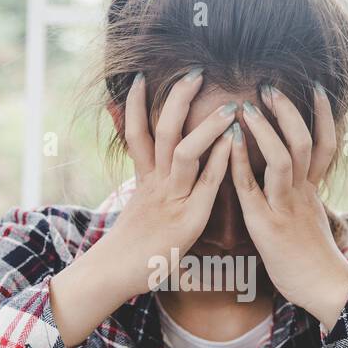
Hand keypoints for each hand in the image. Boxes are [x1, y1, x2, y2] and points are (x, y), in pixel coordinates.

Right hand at [50, 69, 236, 344]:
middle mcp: (155, 183)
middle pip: (160, 131)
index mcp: (143, 180)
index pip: (138, 132)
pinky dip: (219, 160)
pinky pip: (205, 184)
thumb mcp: (136, 213)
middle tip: (195, 70)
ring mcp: (170, 198)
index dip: (138, 105)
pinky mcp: (188, 218)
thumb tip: (147, 178)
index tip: (142, 77)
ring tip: (227, 103)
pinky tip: (232, 141)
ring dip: (206, 124)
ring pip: (183, 151)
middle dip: (177, 99)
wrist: (114, 277)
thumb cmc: (129, 250)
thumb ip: (145, 192)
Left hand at [231, 84, 347, 329]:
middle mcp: (303, 193)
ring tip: (248, 105)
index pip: (324, 144)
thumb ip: (303, 199)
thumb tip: (300, 186)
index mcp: (312, 190)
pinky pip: (253, 189)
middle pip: (305, 143)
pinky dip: (241, 162)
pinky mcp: (268, 226)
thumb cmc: (313, 259)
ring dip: (266, 130)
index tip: (316, 89)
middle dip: (288, 113)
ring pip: (285, 160)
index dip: (323, 116)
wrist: (323, 289)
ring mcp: (286, 207)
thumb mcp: (311, 222)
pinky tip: (229, 142)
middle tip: (270, 85)